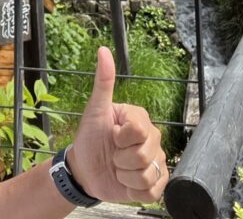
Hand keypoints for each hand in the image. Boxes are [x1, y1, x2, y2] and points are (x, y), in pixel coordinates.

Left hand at [65, 47, 167, 203]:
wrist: (85, 169)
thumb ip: (103, 81)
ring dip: (125, 175)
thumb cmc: (89, 138)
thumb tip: (103, 50)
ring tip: (118, 168)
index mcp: (140, 119)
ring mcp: (157, 162)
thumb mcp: (94, 110)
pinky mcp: (156, 184)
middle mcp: (153, 139)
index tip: (111, 134)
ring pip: (147, 174)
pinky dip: (133, 190)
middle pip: (144, 154)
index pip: (138, 130)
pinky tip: (126, 182)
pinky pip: (152, 191)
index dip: (120, 137)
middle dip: (121, 158)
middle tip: (113, 154)